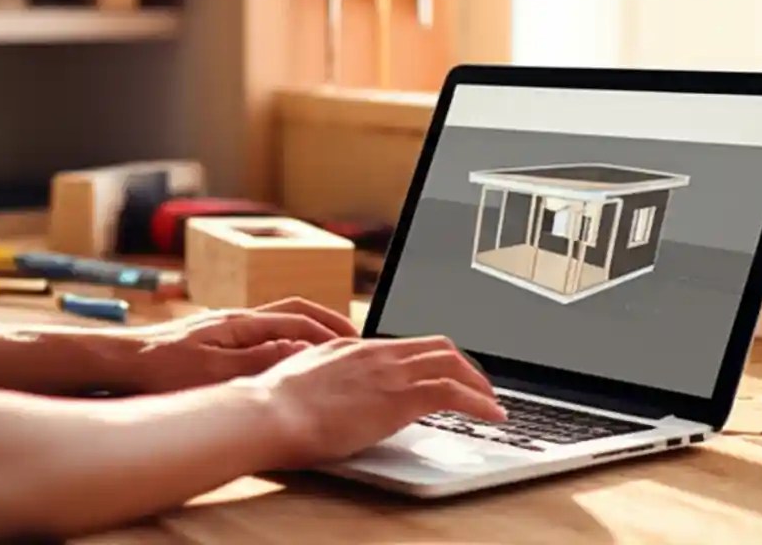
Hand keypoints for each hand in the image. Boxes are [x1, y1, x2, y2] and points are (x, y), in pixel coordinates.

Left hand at [129, 297, 359, 392]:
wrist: (120, 363)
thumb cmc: (160, 369)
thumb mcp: (215, 371)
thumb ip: (261, 360)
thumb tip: (306, 351)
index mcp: (242, 323)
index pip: (300, 321)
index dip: (332, 333)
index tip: (360, 347)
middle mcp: (237, 319)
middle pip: (295, 314)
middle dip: (329, 325)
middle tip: (358, 344)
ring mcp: (226, 329)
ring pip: (280, 324)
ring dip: (309, 334)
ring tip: (332, 352)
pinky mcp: (215, 341)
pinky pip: (264, 335)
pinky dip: (287, 344)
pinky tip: (288, 362)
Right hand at [246, 336, 506, 467]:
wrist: (268, 413)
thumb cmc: (271, 407)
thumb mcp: (299, 383)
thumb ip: (322, 382)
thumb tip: (325, 395)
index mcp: (351, 346)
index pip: (404, 345)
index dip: (432, 359)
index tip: (442, 374)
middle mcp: (375, 352)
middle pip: (436, 346)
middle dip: (464, 366)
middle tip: (477, 387)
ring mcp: (388, 371)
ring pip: (452, 363)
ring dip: (479, 384)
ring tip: (492, 404)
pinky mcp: (399, 397)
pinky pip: (454, 393)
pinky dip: (481, 402)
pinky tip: (493, 416)